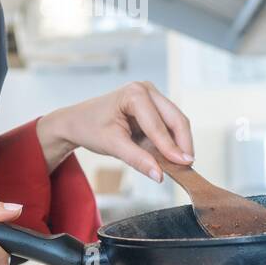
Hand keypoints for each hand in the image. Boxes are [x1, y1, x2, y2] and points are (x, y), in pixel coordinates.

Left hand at [36, 81, 193, 182]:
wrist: (77, 121)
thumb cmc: (90, 128)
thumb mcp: (112, 145)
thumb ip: (137, 160)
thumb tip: (159, 175)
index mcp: (134, 93)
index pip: (158, 125)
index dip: (171, 147)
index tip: (184, 165)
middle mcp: (146, 89)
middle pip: (175, 118)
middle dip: (183, 143)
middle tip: (188, 166)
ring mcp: (151, 95)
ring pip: (176, 121)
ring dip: (179, 142)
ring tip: (181, 164)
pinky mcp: (153, 106)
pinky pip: (169, 124)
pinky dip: (172, 140)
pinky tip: (171, 155)